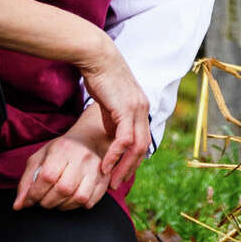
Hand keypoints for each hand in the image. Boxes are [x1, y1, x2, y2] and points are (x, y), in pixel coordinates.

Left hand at [14, 130, 109, 210]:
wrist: (91, 139)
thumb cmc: (62, 150)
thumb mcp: (40, 158)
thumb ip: (27, 181)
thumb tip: (18, 205)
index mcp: (63, 148)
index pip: (47, 176)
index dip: (35, 193)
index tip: (30, 200)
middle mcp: (82, 157)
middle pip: (63, 189)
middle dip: (48, 202)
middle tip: (43, 201)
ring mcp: (97, 168)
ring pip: (79, 198)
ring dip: (63, 206)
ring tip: (56, 201)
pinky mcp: (105, 179)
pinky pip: (91, 201)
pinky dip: (77, 206)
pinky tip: (70, 199)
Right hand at [77, 36, 151, 187]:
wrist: (97, 58)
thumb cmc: (99, 78)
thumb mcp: (110, 103)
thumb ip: (114, 120)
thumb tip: (113, 136)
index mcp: (141, 108)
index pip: (143, 141)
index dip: (133, 160)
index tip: (120, 174)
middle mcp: (144, 109)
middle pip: (143, 148)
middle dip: (129, 169)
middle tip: (116, 183)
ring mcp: (137, 109)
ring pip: (136, 147)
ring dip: (123, 167)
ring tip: (110, 180)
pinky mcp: (126, 110)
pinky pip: (124, 140)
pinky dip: (115, 155)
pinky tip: (105, 165)